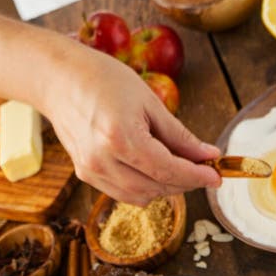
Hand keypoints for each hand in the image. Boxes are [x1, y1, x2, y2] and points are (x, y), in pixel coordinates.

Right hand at [43, 40, 220, 203]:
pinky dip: (143, 186)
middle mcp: (103, 160)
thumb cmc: (104, 78)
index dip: (197, 176)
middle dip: (185, 181)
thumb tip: (207, 155)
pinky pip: (122, 192)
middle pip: (157, 187)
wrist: (59, 78)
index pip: (169, 170)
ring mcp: (91, 170)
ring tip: (179, 166)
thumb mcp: (148, 100)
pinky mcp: (84, 173)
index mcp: (121, 138)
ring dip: (165, 186)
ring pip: (140, 196)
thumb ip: (178, 134)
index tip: (217, 176)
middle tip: (202, 167)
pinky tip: (152, 168)